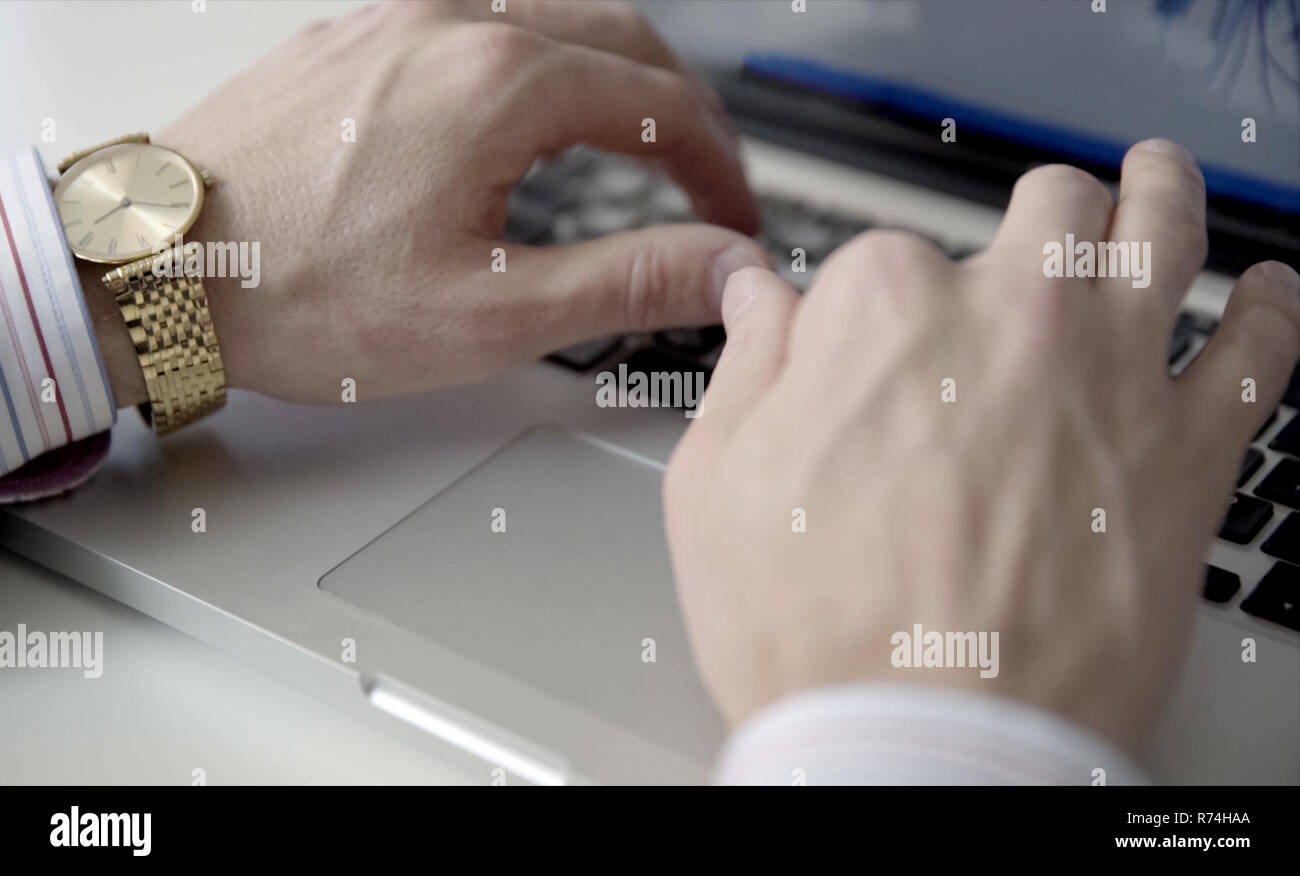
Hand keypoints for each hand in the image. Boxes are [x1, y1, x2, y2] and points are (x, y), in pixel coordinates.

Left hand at [90, 0, 765, 406]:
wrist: (152, 274)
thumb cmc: (297, 295)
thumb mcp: (487, 312)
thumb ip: (625, 282)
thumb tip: (723, 265)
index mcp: (496, 82)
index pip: (662, 105)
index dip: (719, 168)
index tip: (732, 221)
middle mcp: (448, 22)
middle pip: (621, 36)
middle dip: (682, 109)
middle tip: (705, 178)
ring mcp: (395, 20)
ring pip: (552, 15)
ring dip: (615, 74)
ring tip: (638, 144)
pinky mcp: (353, 40)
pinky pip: (480, 20)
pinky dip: (541, 62)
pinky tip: (531, 114)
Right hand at [663, 139, 1299, 750]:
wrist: (923, 750)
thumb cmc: (814, 634)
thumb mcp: (717, 488)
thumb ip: (747, 366)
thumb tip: (755, 295)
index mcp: (883, 314)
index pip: (884, 257)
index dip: (877, 307)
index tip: (878, 338)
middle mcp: (1009, 319)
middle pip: (1043, 210)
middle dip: (1029, 220)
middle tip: (1026, 241)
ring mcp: (1109, 376)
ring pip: (1162, 230)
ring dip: (1159, 193)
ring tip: (1155, 181)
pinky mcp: (1189, 455)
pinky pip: (1260, 349)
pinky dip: (1271, 309)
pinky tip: (1266, 293)